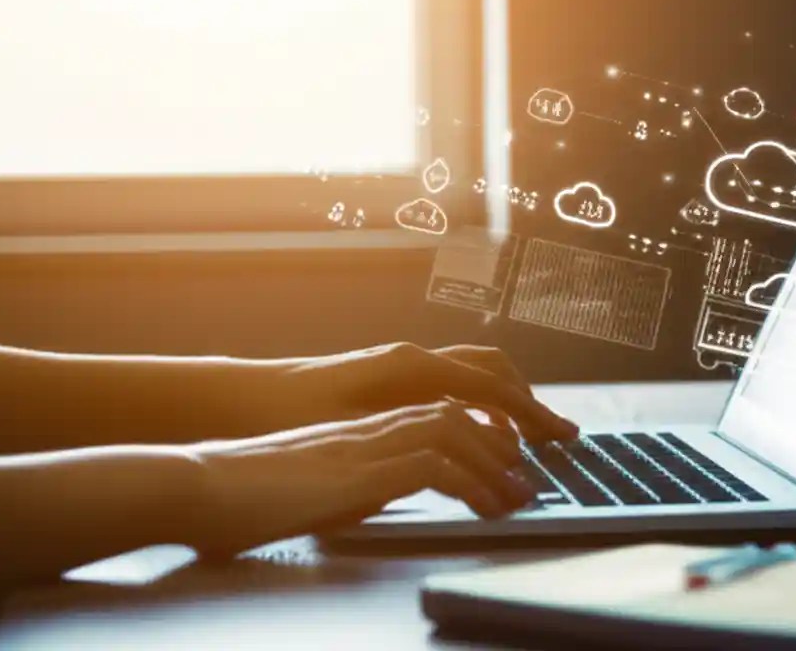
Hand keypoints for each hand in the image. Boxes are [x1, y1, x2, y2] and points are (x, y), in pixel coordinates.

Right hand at [182, 400, 535, 555]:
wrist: (194, 485)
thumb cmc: (241, 493)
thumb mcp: (314, 485)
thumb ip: (351, 481)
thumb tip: (373, 494)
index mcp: (359, 427)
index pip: (435, 408)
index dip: (478, 427)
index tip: (506, 458)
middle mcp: (368, 424)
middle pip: (455, 407)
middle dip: (503, 436)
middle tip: (529, 474)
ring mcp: (363, 442)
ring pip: (454, 429)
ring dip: (495, 460)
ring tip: (519, 494)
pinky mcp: (357, 470)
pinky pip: (434, 466)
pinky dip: (470, 483)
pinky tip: (487, 506)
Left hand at [266, 342, 577, 443]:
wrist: (235, 400)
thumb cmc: (284, 416)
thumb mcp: (347, 431)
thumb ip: (409, 433)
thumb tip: (465, 437)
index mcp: (409, 367)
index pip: (490, 386)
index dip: (530, 413)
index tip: (560, 437)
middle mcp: (412, 358)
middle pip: (492, 370)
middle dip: (529, 402)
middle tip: (558, 438)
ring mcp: (402, 365)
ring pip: (474, 373)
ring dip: (508, 400)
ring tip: (528, 436)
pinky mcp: (391, 379)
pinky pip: (454, 384)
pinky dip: (481, 402)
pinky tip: (481, 430)